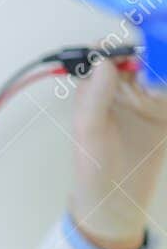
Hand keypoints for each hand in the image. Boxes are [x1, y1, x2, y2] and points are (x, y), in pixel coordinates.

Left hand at [70, 56, 166, 248]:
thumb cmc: (93, 167)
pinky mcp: (166, 109)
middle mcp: (122, 87)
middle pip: (142, 54)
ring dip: (164, 69)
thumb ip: (95, 96)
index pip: (107, 54)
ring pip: (161, 68)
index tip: (131, 56)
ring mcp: (148, 96)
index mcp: (96, 88)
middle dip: (154, 52)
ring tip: (159, 94)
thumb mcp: (89, 132)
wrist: (117, 199)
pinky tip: (165, 99)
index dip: (120, 48)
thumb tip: (104, 62)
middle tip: (155, 70)